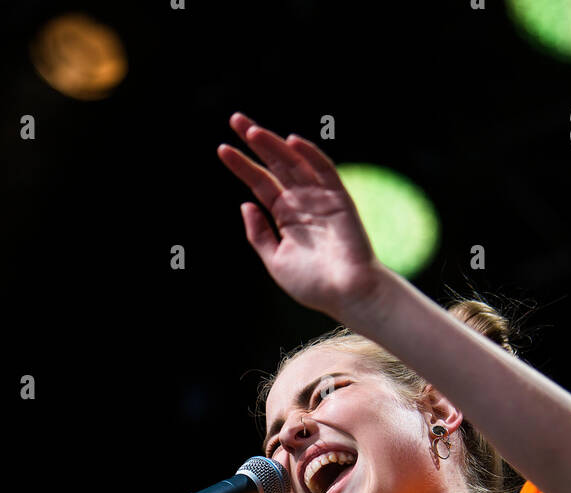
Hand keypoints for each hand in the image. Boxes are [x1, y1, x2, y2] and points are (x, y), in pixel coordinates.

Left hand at [217, 112, 382, 319]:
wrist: (347, 294)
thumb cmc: (314, 284)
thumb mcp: (276, 261)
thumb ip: (259, 234)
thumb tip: (246, 204)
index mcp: (286, 216)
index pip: (261, 183)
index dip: (242, 165)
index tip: (222, 149)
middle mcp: (302, 202)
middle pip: (275, 165)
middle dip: (256, 143)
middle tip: (235, 119)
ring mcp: (320, 198)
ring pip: (295, 163)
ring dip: (275, 145)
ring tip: (252, 131)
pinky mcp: (339, 199)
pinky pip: (324, 172)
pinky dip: (310, 156)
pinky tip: (291, 142)